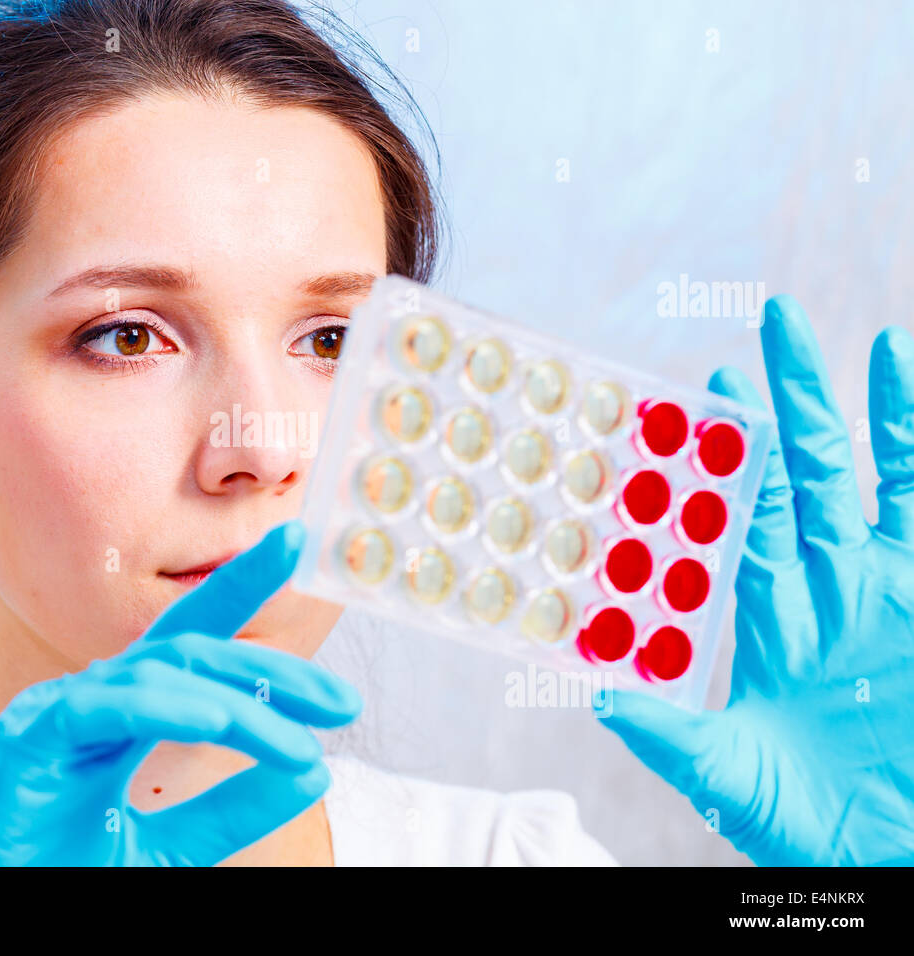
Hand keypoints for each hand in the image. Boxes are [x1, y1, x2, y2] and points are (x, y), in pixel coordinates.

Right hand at [0, 520, 361, 865]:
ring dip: (237, 707)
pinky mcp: (25, 743)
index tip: (299, 545)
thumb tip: (313, 771)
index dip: (242, 583)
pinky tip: (214, 719)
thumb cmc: (51, 872)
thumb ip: (230, 812)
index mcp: (124, 713)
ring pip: (157, 677)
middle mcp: (94, 700)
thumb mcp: (167, 847)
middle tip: (343, 703)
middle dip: (269, 667)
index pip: (192, 638)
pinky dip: (161, 708)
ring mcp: (58, 715)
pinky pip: (99, 709)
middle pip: (189, 650)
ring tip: (298, 744)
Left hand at [598, 295, 913, 865]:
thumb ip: (669, 734)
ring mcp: (886, 585)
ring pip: (876, 475)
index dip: (719, 458)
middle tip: (768, 323)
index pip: (737, 517)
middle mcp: (825, 586)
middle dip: (786, 402)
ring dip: (861, 409)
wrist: (891, 848)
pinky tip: (908, 377)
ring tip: (848, 336)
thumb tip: (601, 698)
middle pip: (804, 473)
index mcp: (766, 614)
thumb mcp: (728, 775)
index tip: (696, 395)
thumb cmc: (809, 822)